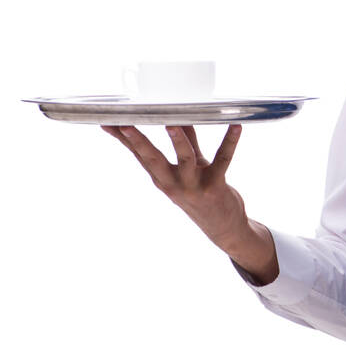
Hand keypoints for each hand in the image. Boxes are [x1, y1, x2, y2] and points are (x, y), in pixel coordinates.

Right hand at [102, 124, 249, 250]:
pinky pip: (223, 160)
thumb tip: (178, 117)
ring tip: (173, 124)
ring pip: (185, 159)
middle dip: (138, 141)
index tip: (108, 120)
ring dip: (179, 140)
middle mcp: (172, 183)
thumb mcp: (190, 168)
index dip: (123, 138)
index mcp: (161, 177)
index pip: (138, 154)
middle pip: (152, 158)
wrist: (223, 227)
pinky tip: (236, 126)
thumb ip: (186, 141)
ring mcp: (193, 185)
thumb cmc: (202, 192)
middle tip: (126, 124)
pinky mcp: (215, 186)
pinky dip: (230, 141)